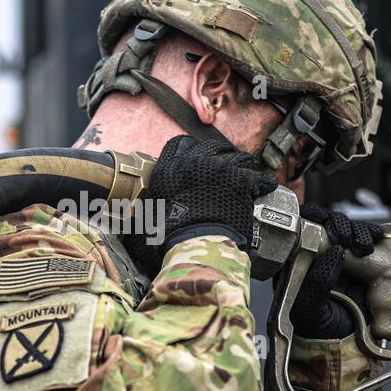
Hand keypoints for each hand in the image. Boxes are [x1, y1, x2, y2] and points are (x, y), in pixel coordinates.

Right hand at [123, 135, 278, 273]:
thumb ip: (142, 216)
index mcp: (169, 169)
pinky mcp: (240, 181)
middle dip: (220, 154)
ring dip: (242, 165)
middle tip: (226, 167)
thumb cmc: (170, 238)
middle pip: (211, 146)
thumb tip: (126, 229)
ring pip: (236, 157)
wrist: (195, 245)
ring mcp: (219, 169)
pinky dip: (262, 181)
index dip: (191, 149)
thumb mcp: (148, 222)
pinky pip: (257, 175)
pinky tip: (265, 186)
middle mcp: (193, 163)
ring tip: (246, 175)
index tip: (198, 157)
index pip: (179, 144)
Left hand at [289, 206, 384, 338]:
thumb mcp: (309, 310)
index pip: (298, 231)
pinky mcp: (358, 260)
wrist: (346, 345)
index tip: (322, 220)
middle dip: (337, 224)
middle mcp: (314, 256)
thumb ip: (316, 284)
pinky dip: (370, 234)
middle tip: (347, 238)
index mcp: (293, 264)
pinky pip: (363, 239)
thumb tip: (334, 251)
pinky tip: (376, 238)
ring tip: (364, 245)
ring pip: (344, 229)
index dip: (310, 220)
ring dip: (355, 230)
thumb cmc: (318, 330)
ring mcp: (337, 256)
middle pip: (323, 225)